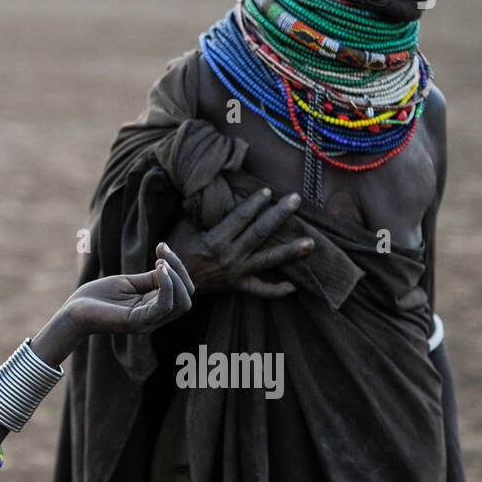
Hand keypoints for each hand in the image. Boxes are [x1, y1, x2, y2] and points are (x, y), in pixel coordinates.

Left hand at [62, 242, 193, 335]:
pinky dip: (167, 286)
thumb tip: (168, 267)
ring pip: (181, 303)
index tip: (161, 246)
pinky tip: (160, 269)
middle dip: (181, 270)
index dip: (178, 267)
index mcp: (155, 308)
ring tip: (160, 262)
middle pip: (186, 297)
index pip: (182, 291)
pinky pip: (164, 306)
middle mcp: (156, 318)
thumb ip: (150, 279)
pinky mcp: (137, 322)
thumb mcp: (129, 283)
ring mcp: (148, 322)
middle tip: (162, 251)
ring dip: (176, 277)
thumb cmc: (98, 296)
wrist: (73, 311)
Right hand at [165, 188, 314, 298]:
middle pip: (260, 233)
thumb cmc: (174, 253)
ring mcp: (236, 273)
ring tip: (310, 243)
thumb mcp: (183, 227)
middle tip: (296, 200)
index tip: (268, 191)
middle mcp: (230, 257)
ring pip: (268, 261)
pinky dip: (276, 290)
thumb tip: (210, 189)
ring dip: (290, 252)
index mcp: (216, 241)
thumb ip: (199, 212)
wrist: (171, 284)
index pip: (241, 218)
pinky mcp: (237, 286)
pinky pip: (260, 291)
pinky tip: (293, 286)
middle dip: (279, 215)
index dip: (255, 203)